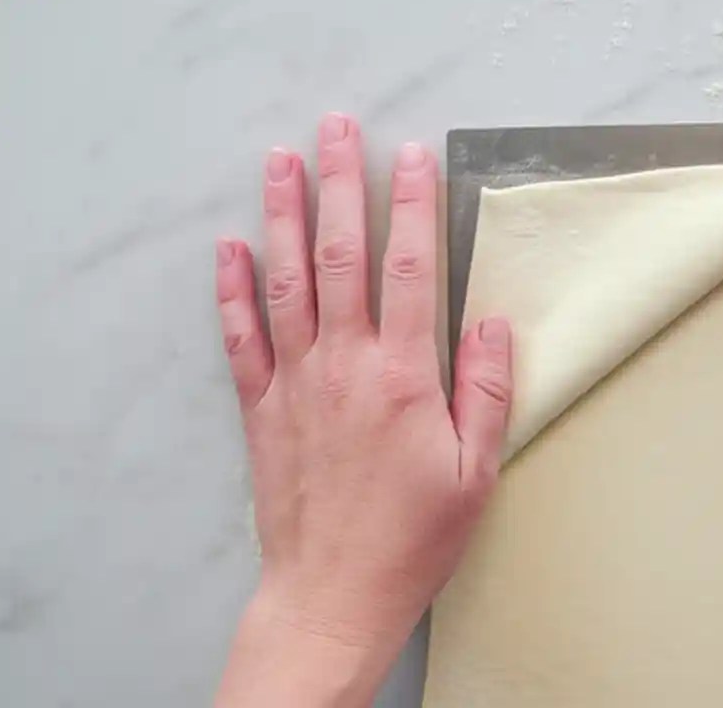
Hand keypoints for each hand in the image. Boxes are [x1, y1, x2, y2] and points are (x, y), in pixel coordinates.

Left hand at [214, 114, 511, 706]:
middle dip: (341, 185)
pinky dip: (233, 288)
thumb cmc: (413, 538)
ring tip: (281, 162)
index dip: (412, 206)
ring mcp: (296, 383)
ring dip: (285, 216)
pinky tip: (231, 248)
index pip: (408, 270)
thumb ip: (484, 391)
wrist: (333, 594)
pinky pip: (242, 336)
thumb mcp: (476, 472)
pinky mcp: (262, 408)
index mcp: (402, 377)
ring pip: (287, 282)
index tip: (414, 157)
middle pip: (341, 257)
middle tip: (337, 130)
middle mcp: (344, 366)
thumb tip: (491, 324)